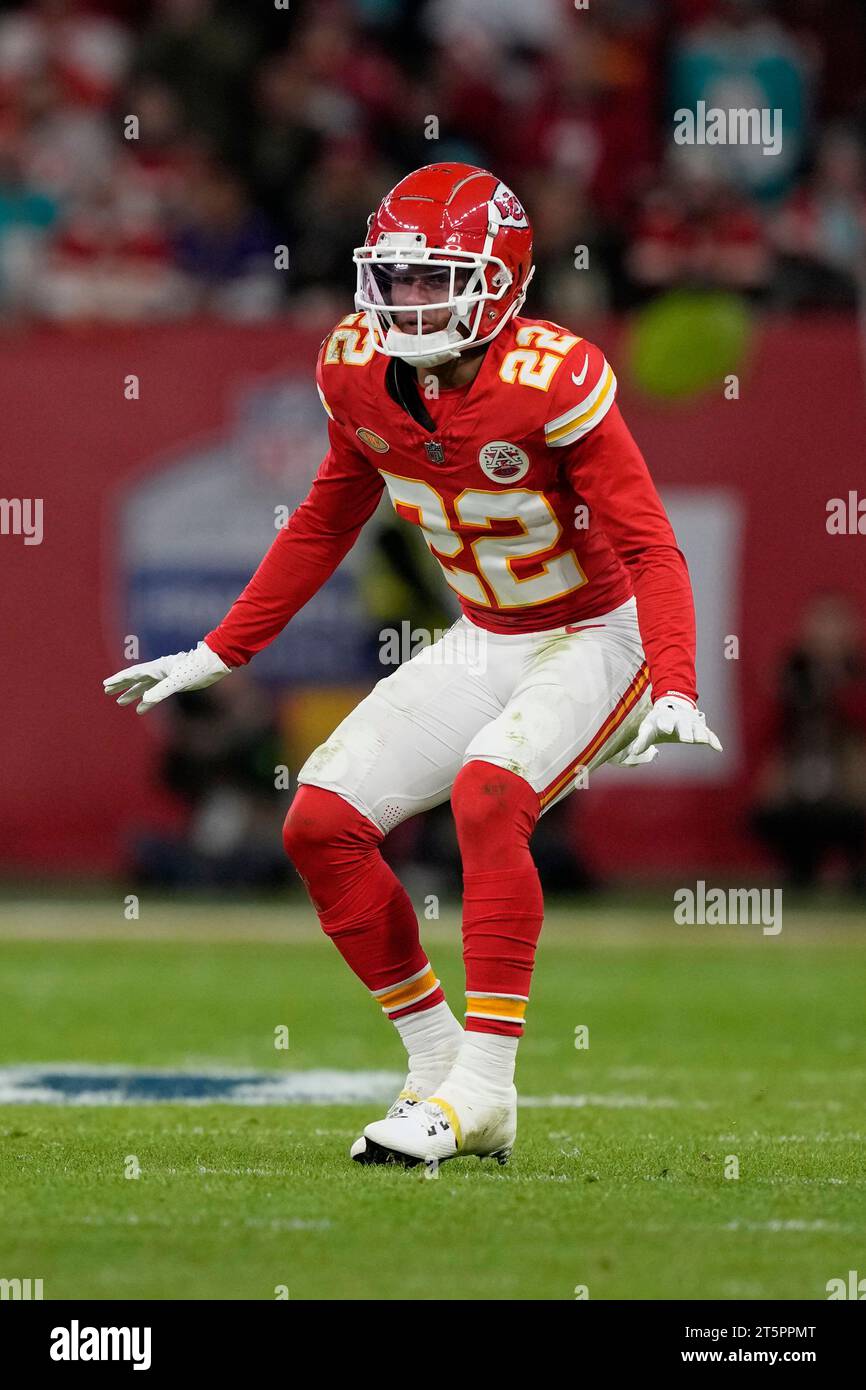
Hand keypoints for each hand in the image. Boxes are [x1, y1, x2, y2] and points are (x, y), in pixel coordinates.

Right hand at [103, 641, 230, 714]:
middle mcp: (159, 670)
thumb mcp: (179, 681)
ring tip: (121, 701)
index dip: (119, 680)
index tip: (105, 684)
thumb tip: (145, 700)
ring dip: (132, 693)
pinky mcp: (175, 682)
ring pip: (145, 685)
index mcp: (157, 668)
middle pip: (135, 678)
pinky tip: (143, 708)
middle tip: (107, 692)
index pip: (133, 674)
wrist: (215, 663)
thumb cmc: (197, 669)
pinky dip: (148, 699)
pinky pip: (156, 691)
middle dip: (121, 685)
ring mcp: (167, 676)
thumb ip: (161, 690)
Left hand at [618, 694, 722, 763]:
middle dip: (685, 730)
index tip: (666, 730)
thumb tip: (633, 753)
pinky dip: (713, 740)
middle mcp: (679, 718)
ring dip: (700, 734)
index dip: (665, 724)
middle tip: (687, 739)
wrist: (673, 706)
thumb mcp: (648, 728)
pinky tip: (718, 748)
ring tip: (702, 741)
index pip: (664, 720)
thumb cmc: (657, 722)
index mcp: (664, 717)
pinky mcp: (700, 727)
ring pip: (697, 728)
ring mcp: (691, 722)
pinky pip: (709, 733)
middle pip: (683, 724)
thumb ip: (642, 741)